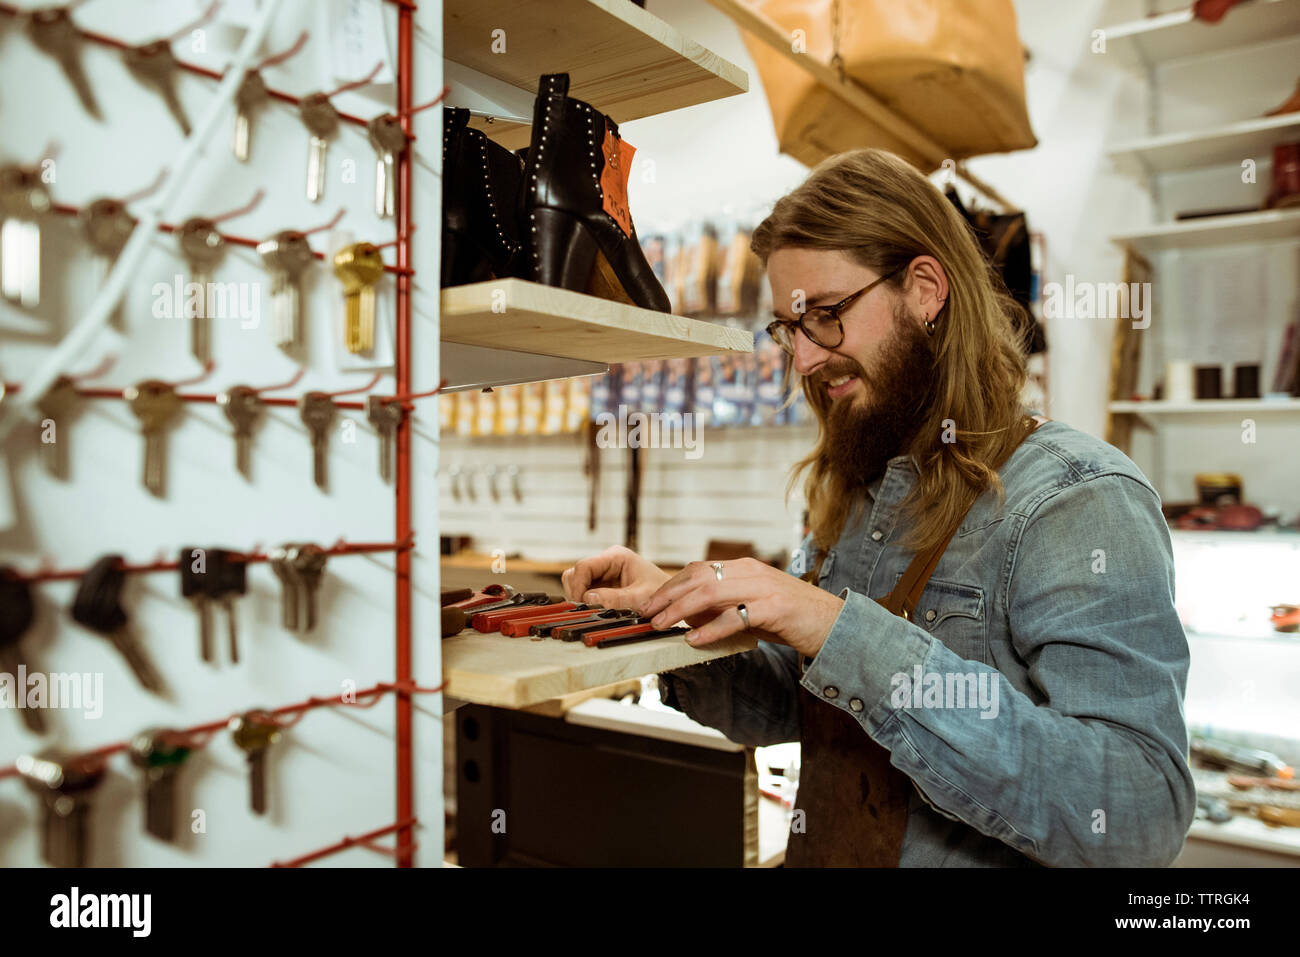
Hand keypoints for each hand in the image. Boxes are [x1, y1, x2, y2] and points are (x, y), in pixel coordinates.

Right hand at [561, 545, 670, 612]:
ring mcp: (603, 572)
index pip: (584, 567)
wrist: (673, 600)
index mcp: (616, 556)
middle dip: (577, 592)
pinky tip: (595, 610)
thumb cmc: (662, 594)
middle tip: (586, 610)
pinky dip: (584, 602)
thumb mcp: (639, 598)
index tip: (581, 605)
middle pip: (575, 573)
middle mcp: (606, 562)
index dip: (578, 587)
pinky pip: (583, 591)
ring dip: (579, 597)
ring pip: (576, 582)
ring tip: (593, 611)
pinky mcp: (602, 584)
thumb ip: (615, 599)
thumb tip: (588, 599)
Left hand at [641, 558, 844, 658]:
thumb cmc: (791, 619)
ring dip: (680, 610)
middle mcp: (751, 572)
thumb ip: (722, 608)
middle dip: (667, 596)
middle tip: (646, 614)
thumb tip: (686, 617)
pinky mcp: (774, 608)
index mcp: (745, 568)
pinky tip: (693, 640)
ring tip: (661, 625)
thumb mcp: (752, 609)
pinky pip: (735, 617)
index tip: (651, 602)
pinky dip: (710, 629)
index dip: (670, 585)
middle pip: (698, 578)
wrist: (834, 624)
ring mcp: (763, 588)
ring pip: (710, 593)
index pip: (698, 569)